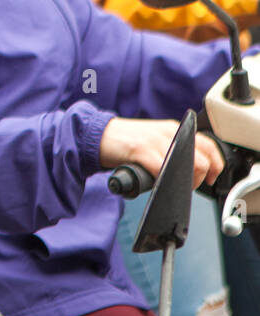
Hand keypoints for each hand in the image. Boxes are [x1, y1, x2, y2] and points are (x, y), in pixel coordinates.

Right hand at [99, 117, 222, 188]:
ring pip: (187, 165)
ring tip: (173, 186)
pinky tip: (159, 183)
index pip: (208, 145)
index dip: (215, 165)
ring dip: (184, 182)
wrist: (100, 135)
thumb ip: (173, 150)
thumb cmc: (126, 142)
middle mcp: (170, 132)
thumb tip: (188, 171)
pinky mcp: (141, 149)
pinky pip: (162, 169)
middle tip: (188, 186)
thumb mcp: (156, 141)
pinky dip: (165, 180)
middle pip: (202, 159)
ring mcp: (156, 140)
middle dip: (199, 178)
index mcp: (175, 129)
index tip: (211, 177)